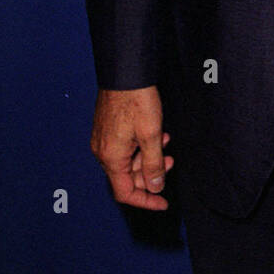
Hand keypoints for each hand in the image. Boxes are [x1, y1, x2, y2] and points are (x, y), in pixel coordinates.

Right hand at [91, 86, 173, 210]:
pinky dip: (141, 146)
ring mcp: (103, 140)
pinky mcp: (107, 129)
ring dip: (148, 156)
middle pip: (127, 177)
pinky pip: (124, 147)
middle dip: (151, 173)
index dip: (145, 200)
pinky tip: (156, 134)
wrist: (124, 71)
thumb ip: (153, 164)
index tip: (163, 202)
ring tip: (166, 142)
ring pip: (128, 161)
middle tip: (170, 160)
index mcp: (111, 158)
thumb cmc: (137, 100)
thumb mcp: (152, 135)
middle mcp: (103, 152)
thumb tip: (155, 187)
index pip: (125, 192)